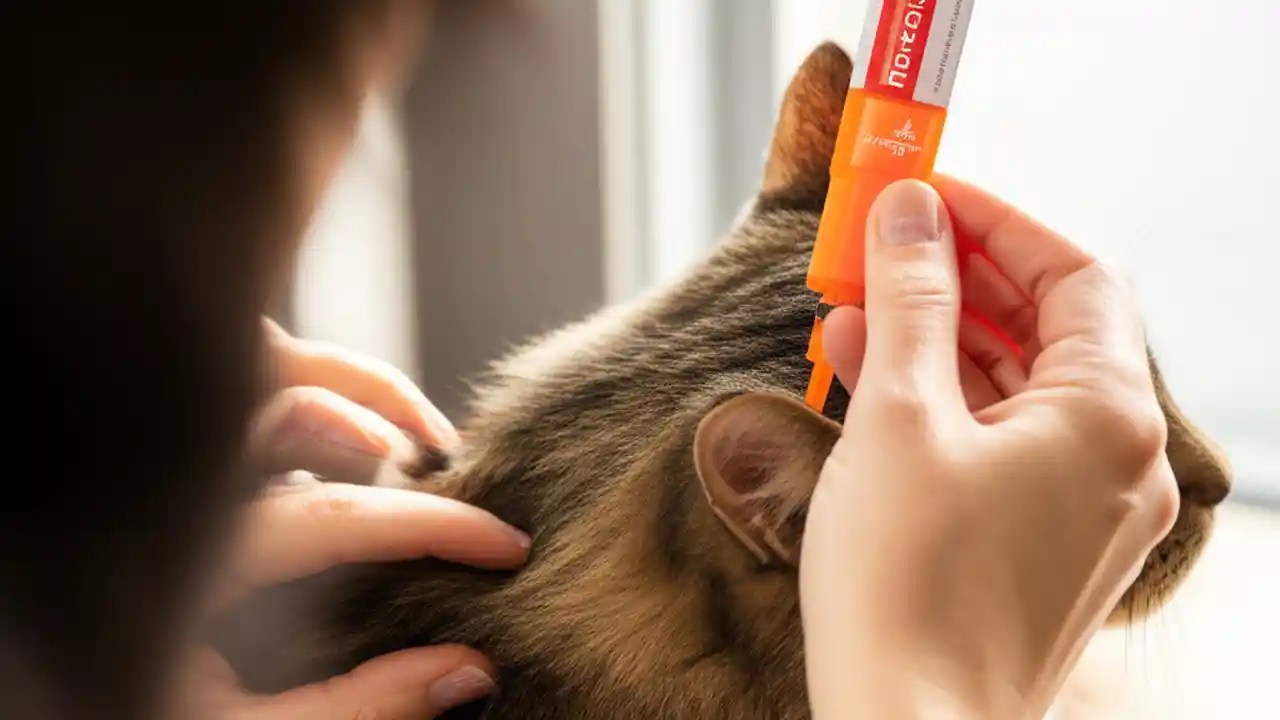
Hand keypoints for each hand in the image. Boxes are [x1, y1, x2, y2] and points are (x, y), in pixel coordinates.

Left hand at [165, 321, 529, 718]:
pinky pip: (241, 418)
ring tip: (405, 433)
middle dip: (380, 408)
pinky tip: (348, 454)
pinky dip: (303, 414)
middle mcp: (166, 502)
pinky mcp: (168, 496)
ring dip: (339, 392)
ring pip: (255, 387)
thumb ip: (357, 707)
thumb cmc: (126, 711)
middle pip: (283, 400)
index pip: (335, 516)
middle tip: (448, 451)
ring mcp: (164, 488)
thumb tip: (467, 670)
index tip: (501, 544)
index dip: (432, 524)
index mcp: (179, 563)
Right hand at [800, 179, 1178, 718]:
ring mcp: (1085, 506)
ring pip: (1017, 386)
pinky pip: (1002, 442)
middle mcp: (1118, 460)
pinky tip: (870, 377)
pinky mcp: (1042, 541)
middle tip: (881, 245)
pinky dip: (944, 403)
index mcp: (1108, 417)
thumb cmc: (908, 586)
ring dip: (940, 338)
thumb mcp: (897, 417)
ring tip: (854, 307)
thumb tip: (907, 213)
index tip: (926, 197)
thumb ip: (910, 300)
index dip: (997, 222)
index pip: (1073, 273)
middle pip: (1047, 327)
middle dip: (959, 278)